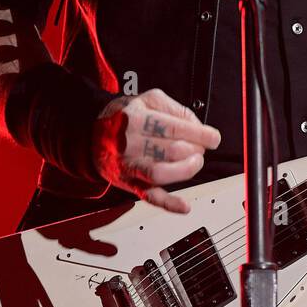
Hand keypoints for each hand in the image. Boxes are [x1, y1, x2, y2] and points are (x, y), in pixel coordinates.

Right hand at [92, 87, 220, 212]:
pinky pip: (149, 196)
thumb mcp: (148, 100)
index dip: (200, 134)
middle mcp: (131, 142)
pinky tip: (184, 206)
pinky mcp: (130, 182)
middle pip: (172, 150)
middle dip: (195, 150)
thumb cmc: (125, 117)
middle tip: (200, 149)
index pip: (175, 128)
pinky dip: (169, 204)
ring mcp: (129, 164)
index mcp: (137, 118)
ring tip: (195, 163)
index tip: (213, 138)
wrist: (92, 134)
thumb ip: (175, 109)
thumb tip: (196, 125)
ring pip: (161, 173)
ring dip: (186, 170)